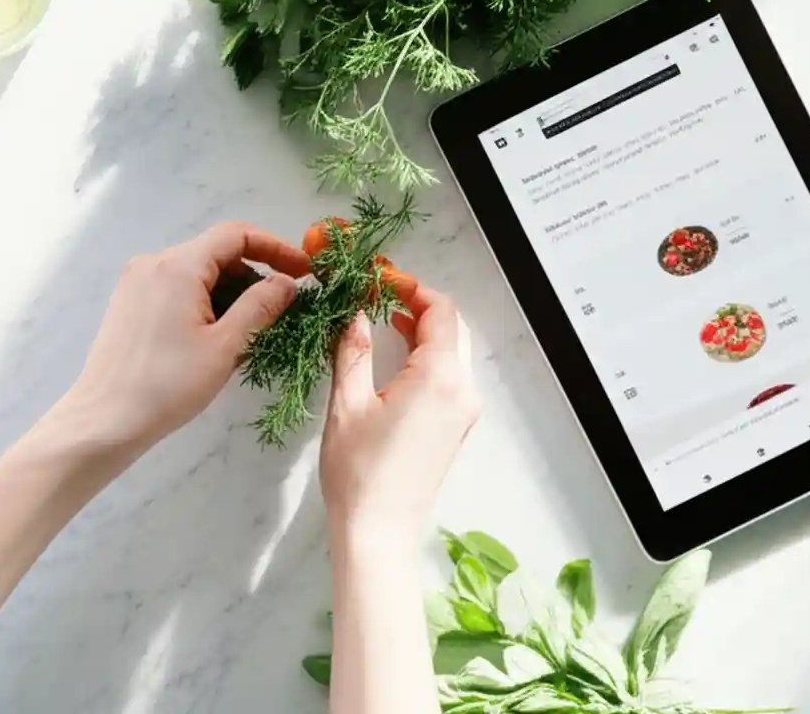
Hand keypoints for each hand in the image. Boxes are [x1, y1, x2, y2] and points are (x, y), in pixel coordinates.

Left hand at [66, 222, 311, 449]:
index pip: (236, 234)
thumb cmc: (169, 384)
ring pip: (196, 273)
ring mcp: (136, 282)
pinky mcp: (129, 303)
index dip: (276, 247)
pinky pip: (176, 288)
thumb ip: (260, 306)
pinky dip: (204, 302)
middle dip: (253, 276)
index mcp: (178, 265)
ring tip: (249, 332)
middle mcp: (153, 262)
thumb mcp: (225, 346)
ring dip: (229, 293)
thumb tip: (285, 283)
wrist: (106, 418)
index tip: (304, 272)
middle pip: (216, 253)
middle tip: (280, 311)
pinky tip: (216, 336)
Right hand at [320, 286, 480, 542]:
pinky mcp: (456, 427)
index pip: (440, 311)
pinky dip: (429, 355)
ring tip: (385, 318)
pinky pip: (450, 376)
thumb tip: (357, 313)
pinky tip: (399, 356)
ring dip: (425, 329)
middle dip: (419, 304)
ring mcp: (463, 411)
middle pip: (452, 327)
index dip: (411, 287)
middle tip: (380, 293)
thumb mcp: (347, 404)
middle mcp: (462, 390)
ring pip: (454, 351)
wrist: (379, 531)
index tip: (379, 278)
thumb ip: (354, 350)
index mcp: (439, 378)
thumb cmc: (358, 472)